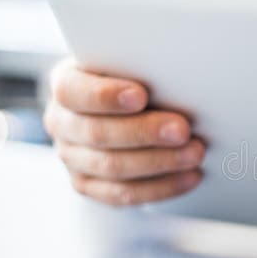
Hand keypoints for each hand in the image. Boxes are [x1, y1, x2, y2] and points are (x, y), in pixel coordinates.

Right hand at [44, 59, 204, 205]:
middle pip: (97, 133)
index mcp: (66, 84)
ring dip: (159, 162)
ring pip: (113, 167)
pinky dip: (162, 187)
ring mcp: (73, 158)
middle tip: (182, 130)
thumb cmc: (130, 78)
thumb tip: (175, 78)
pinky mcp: (89, 185)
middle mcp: (62, 123)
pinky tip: (190, 177)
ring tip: (194, 154)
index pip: (73, 92)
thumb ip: (139, 68)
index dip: (105, 96)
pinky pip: (124, 194)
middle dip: (144, 133)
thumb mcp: (128, 63)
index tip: (140, 96)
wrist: (121, 105)